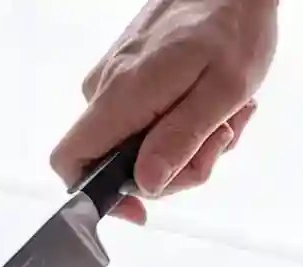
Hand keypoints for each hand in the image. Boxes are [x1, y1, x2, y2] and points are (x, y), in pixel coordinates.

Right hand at [51, 0, 278, 223]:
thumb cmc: (231, 24)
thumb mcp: (221, 92)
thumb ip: (180, 139)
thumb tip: (146, 184)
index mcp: (121, 96)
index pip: (70, 160)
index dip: (95, 196)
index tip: (139, 206)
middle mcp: (105, 90)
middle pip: (116, 164)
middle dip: (173, 168)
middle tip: (218, 140)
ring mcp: (113, 83)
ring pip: (138, 145)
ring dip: (186, 144)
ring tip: (225, 114)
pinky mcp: (127, 77)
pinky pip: (145, 121)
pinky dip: (180, 123)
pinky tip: (210, 103)